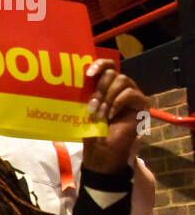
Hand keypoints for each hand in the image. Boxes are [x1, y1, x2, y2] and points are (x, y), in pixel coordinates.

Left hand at [82, 59, 148, 173]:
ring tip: (99, 112)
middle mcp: (120, 87)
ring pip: (122, 81)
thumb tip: (72, 78)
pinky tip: (110, 115)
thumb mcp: (84, 108)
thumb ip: (84, 92)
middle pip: (113, 73)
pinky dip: (118, 103)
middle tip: (91, 105)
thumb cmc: (91, 130)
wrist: (101, 150)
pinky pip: (131, 93)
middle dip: (100, 88)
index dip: (99, 64)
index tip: (88, 73)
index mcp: (105, 85)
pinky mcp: (141, 104)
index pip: (107, 65)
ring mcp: (132, 95)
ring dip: (107, 97)